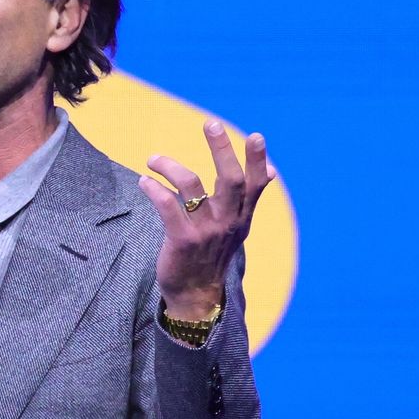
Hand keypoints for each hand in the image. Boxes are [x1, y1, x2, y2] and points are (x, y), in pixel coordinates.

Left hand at [138, 120, 275, 320]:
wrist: (196, 295)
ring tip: (153, 159)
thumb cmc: (213, 254)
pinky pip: (168, 206)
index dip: (257, 160)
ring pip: (192, 187)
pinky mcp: (182, 240)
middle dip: (222, 150)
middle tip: (211, 123)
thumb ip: (250, 198)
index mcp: (242, 217)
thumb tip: (273, 170)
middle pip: (230, 180)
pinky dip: (154, 189)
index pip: (255, 185)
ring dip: (171, 166)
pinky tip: (144, 181)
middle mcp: (228, 222)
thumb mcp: (238, 227)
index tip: (256, 135)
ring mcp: (206, 231)